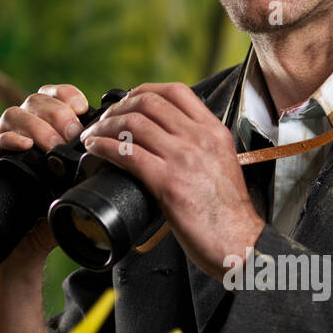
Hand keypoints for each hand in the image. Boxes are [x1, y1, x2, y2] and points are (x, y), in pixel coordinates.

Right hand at [0, 83, 88, 267]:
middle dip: (55, 112)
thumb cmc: (46, 225)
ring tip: (52, 144)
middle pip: (33, 101)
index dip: (66, 95)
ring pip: (11, 115)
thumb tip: (120, 172)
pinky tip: (26, 144)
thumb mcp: (74, 196)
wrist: (19, 257)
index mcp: (42, 136)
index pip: (51, 98)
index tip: (84, 106)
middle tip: (71, 134)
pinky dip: (8, 140)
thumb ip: (90, 180)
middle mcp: (19, 138)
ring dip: (36, 125)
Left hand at [79, 81, 264, 276]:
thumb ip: (200, 147)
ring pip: (134, 123)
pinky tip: (95, 150)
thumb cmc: (227, 212)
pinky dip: (104, 147)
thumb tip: (168, 141)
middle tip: (104, 121)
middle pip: (149, 102)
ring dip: (105, 126)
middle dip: (119, 107)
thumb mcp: (222, 164)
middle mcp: (200, 138)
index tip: (128, 101)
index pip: (176, 91)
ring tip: (94, 136)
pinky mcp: (168, 182)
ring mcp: (184, 158)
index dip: (144, 90)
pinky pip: (127, 153)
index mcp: (214, 131)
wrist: (238, 242)